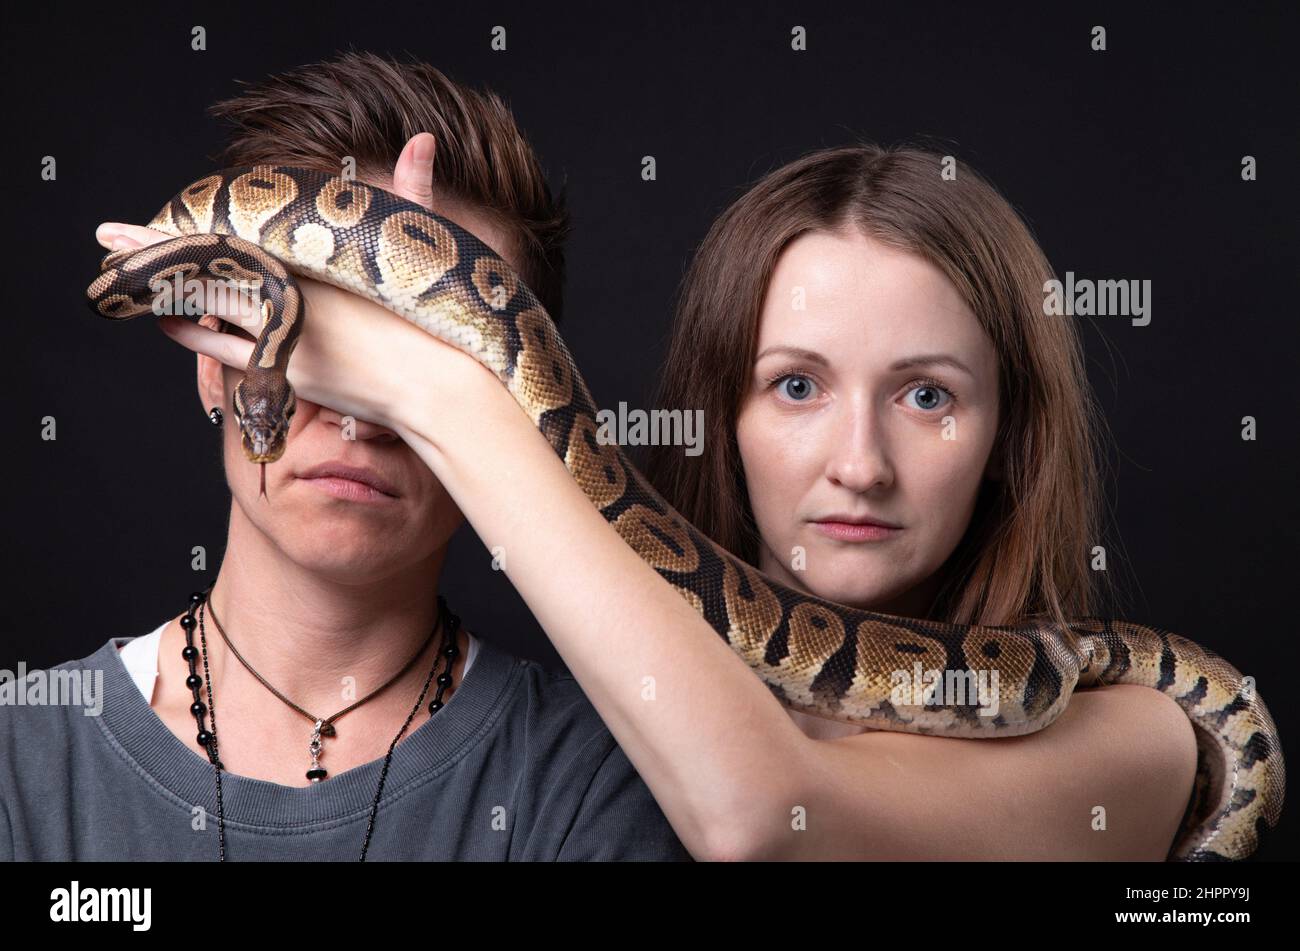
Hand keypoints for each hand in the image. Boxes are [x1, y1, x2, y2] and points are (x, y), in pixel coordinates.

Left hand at [94, 134, 500, 437]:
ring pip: (205, 306)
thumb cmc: (431, 318)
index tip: (152, 212)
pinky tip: (164, 321)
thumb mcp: (416, 245)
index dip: (191, 224)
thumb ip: (412, 189)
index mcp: (315, 260)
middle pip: (207, 264)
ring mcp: (282, 332)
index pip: (237, 234)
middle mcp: (290, 292)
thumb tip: (423, 138)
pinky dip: (189, 332)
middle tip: (109, 235)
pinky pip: (219, 349)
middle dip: (155, 249)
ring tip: (126, 275)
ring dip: (164, 291)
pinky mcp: (283, 367)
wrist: (438, 384)